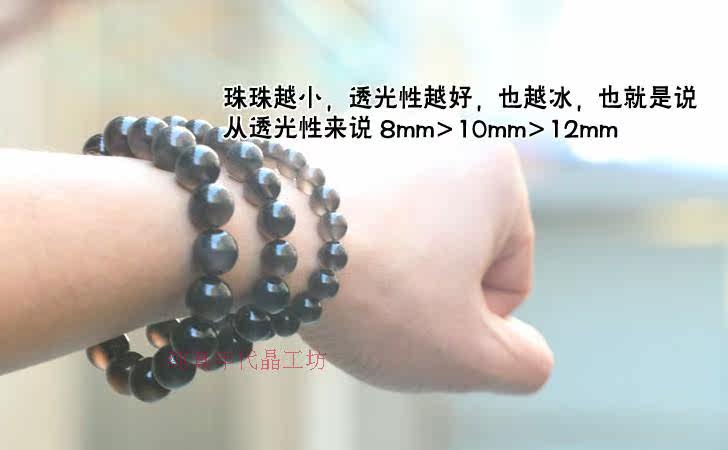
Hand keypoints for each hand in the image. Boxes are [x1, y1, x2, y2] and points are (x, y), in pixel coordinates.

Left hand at [299, 140, 552, 392]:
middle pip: (456, 254)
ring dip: (385, 271)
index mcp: (496, 171)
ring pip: (406, 237)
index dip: (470, 321)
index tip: (420, 314)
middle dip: (426, 293)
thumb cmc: (376, 291)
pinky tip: (319, 257)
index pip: (510, 278)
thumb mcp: (467, 355)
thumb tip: (527, 352)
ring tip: (346, 279)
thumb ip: (523, 364)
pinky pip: (360, 216)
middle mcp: (444, 136)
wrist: (263, 236)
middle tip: (381, 301)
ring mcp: (383, 133)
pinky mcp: (334, 142)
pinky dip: (348, 245)